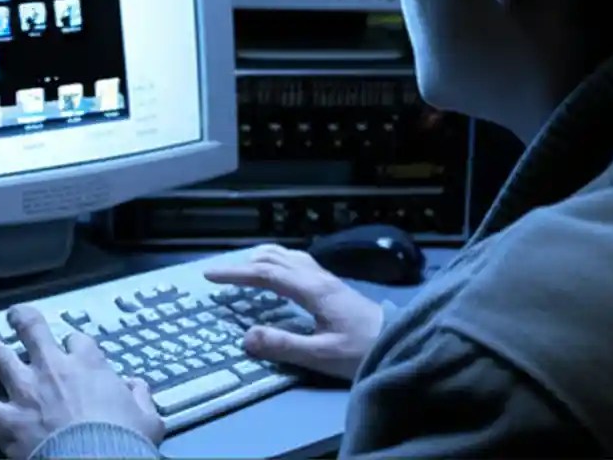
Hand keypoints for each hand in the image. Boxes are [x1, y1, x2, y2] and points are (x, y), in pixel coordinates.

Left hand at [0, 305, 163, 458]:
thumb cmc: (122, 442)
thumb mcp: (148, 420)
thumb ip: (141, 399)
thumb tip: (137, 388)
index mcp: (89, 366)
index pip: (79, 341)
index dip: (75, 343)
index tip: (74, 348)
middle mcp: (52, 369)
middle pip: (32, 331)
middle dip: (22, 320)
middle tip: (15, 316)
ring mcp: (24, 392)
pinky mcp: (3, 418)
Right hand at [204, 245, 383, 379]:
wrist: (401, 343)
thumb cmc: (363, 351)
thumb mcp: (322, 355)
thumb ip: (284, 345)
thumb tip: (246, 336)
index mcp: (313, 290)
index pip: (267, 274)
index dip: (237, 273)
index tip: (211, 277)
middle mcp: (319, 278)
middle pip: (276, 259)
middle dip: (245, 264)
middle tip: (221, 275)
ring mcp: (328, 280)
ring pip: (290, 256)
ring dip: (263, 259)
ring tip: (244, 268)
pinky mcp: (334, 287)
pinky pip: (300, 263)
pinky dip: (280, 263)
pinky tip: (280, 274)